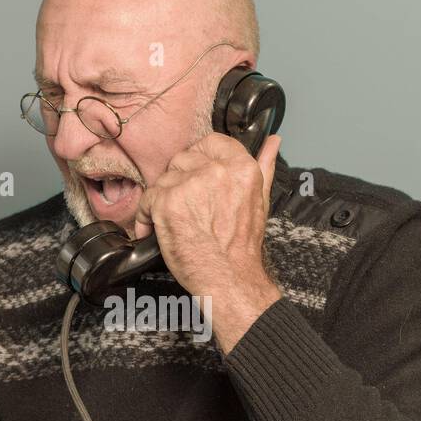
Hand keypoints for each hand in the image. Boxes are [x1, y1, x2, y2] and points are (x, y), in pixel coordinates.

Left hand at [134, 133, 282, 351]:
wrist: (230, 279)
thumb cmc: (243, 245)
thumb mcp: (261, 200)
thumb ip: (265, 166)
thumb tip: (274, 141)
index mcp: (241, 167)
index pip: (211, 141)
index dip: (199, 158)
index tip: (195, 176)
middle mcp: (216, 171)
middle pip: (182, 160)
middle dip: (180, 182)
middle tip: (187, 208)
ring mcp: (190, 185)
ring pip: (164, 180)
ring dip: (163, 201)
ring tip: (173, 223)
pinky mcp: (167, 203)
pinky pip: (147, 199)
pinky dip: (146, 217)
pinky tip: (156, 231)